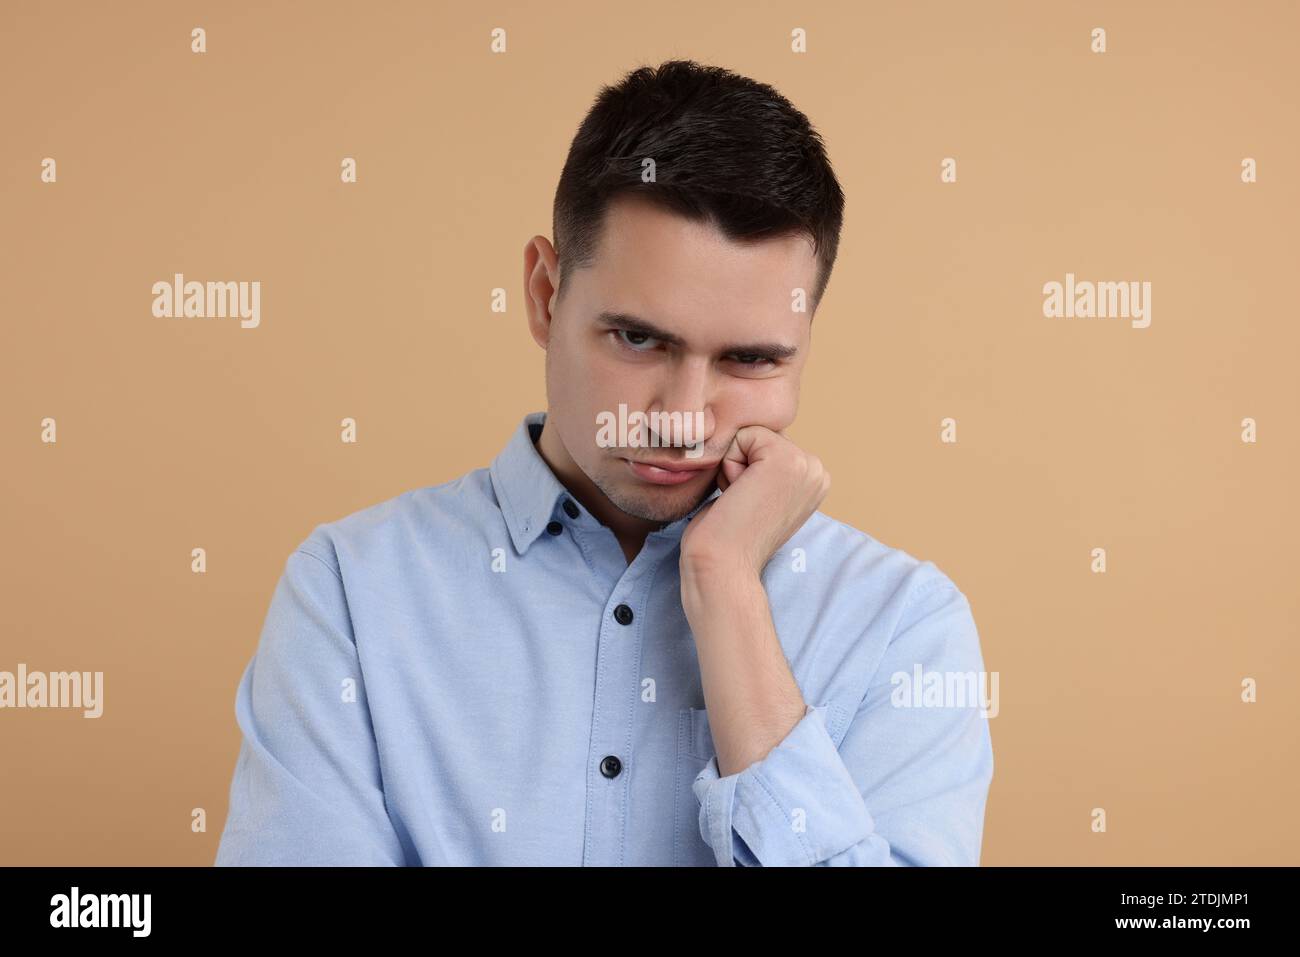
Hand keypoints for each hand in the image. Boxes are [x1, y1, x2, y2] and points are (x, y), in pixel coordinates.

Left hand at [679, 425, 830, 578]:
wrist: (724, 566)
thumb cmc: (728, 537)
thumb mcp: (759, 494)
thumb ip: (764, 467)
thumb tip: (751, 440)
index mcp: (813, 479)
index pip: (766, 442)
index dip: (745, 469)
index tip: (748, 503)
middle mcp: (817, 470)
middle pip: (759, 434)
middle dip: (740, 464)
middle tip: (742, 503)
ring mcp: (806, 464)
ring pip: (750, 434)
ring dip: (733, 466)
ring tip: (740, 500)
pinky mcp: (785, 460)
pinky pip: (743, 436)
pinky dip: (729, 465)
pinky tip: (737, 495)